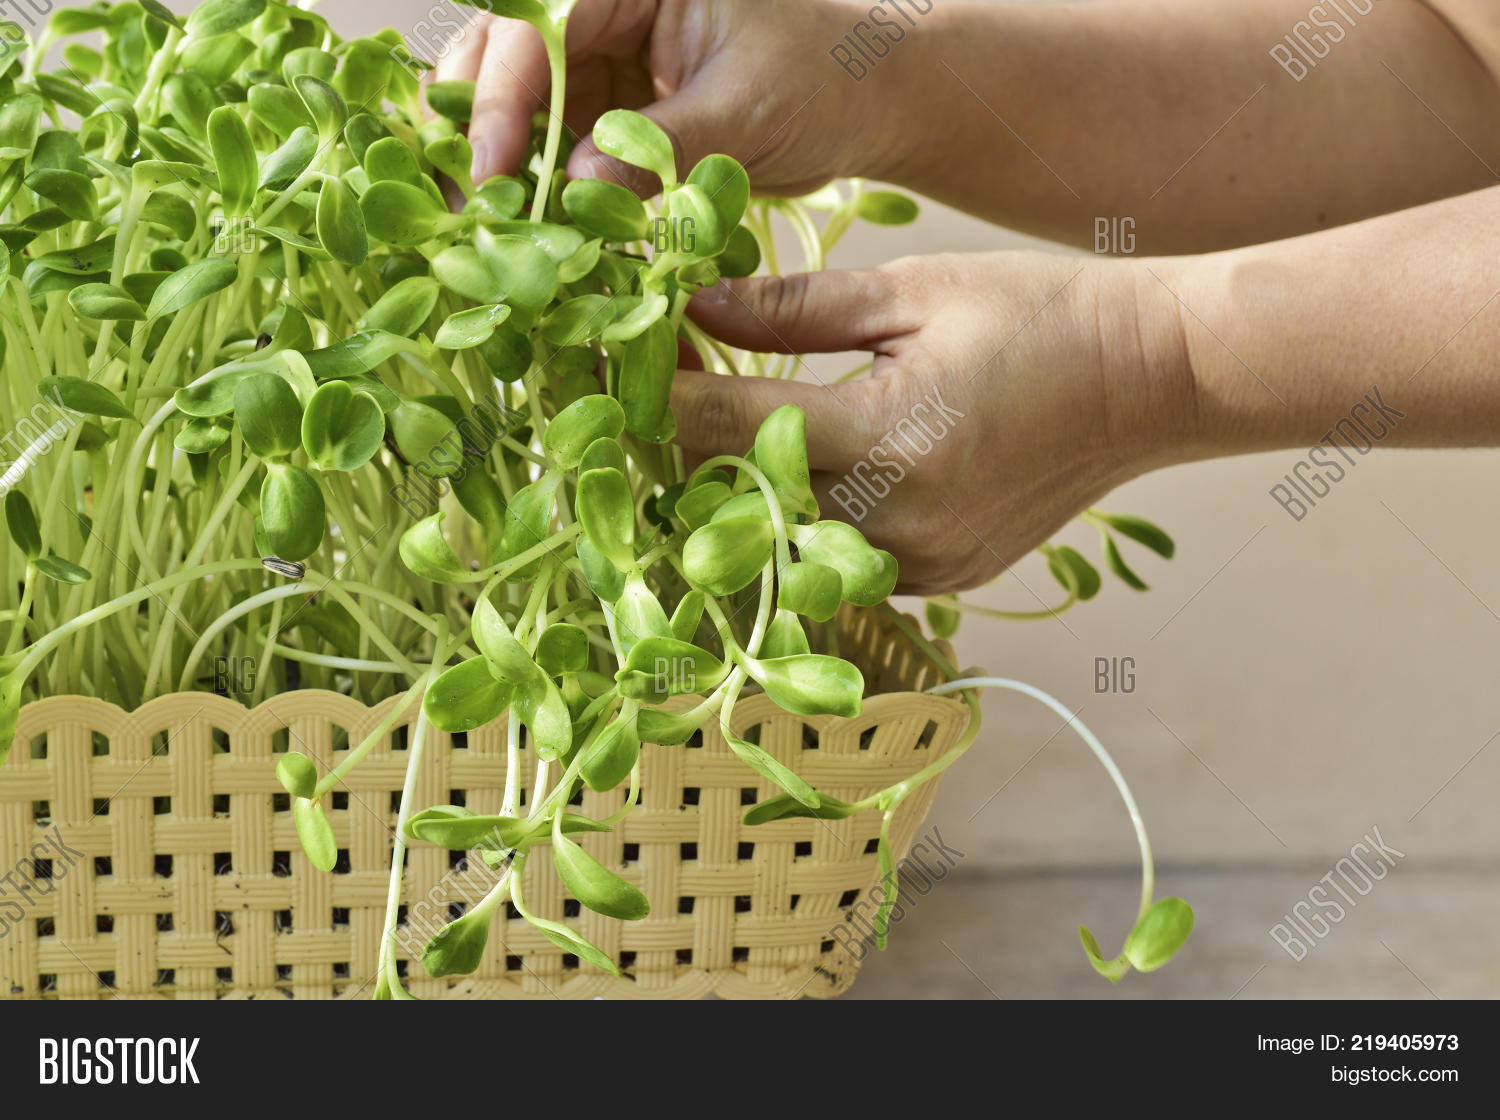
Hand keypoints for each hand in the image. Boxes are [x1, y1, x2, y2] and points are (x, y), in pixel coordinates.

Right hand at [434, 0, 893, 193]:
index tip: (491, 170)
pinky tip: (518, 230)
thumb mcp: (746, 112)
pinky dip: (531, 186)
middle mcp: (602, 10)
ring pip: (511, 102)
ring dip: (492, 161)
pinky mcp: (605, 113)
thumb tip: (575, 190)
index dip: (501, 95)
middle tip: (464, 205)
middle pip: (498, 51)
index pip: (538, 25)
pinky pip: (548, 144)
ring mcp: (598, 61)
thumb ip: (662, 148)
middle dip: (472, 122)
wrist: (862, 108)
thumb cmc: (822, 81)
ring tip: (479, 225)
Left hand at [672, 253, 1196, 595]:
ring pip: (786, 545)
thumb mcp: (911, 290)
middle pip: (740, 504)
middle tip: (661, 402)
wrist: (1150, 382)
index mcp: (886, 438)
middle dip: (690, 453)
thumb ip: (791, 310)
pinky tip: (805, 475)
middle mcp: (897, 522)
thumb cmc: (1038, 316)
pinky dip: (808, 524)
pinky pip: (840, 563)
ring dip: (745, 498)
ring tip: (727, 437)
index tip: (625, 369)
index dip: (662, 398)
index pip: (726, 430)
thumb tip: (694, 308)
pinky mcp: (942, 581)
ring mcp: (922, 565)